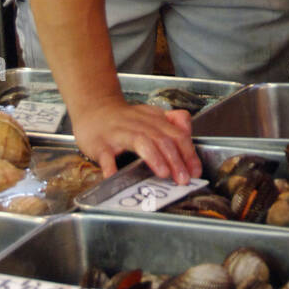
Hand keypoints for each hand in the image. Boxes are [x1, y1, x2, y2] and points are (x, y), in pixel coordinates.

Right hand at [70, 97, 200, 183]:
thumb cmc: (126, 120)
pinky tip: (115, 177)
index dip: (188, 152)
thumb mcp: (152, 116)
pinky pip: (106, 155)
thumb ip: (173, 124)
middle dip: (176, 159)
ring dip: (154, 157)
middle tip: (183, 179)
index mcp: (154, 120)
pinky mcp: (100, 143)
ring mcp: (119, 133)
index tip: (195, 171)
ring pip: (140, 141)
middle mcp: (139, 124)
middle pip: (162, 138)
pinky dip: (111, 166)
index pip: (177, 133)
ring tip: (163, 174)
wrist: (94, 109)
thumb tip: (189, 135)